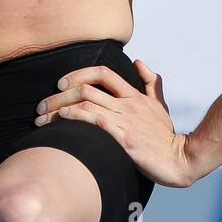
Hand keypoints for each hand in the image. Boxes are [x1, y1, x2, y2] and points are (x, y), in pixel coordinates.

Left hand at [34, 57, 195, 188]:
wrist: (180, 160)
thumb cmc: (167, 136)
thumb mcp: (160, 105)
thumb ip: (150, 82)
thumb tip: (138, 61)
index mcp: (134, 95)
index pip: (103, 72)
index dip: (78, 74)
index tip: (61, 84)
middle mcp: (127, 103)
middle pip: (86, 87)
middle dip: (58, 94)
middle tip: (41, 105)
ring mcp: (125, 119)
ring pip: (85, 101)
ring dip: (58, 108)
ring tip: (41, 118)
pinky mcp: (124, 137)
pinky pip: (94, 119)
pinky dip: (74, 116)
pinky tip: (60, 120)